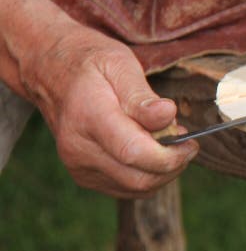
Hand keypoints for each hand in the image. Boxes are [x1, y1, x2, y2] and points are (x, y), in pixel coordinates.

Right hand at [22, 24, 198, 197]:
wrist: (49, 71)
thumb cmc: (90, 62)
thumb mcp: (119, 63)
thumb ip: (142, 95)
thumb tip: (167, 114)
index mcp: (89, 117)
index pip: (135, 152)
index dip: (170, 155)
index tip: (190, 140)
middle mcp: (79, 147)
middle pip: (138, 177)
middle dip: (173, 165)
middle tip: (187, 142)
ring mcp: (78, 165)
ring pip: (135, 188)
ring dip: (163, 172)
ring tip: (171, 143)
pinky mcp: (83, 174)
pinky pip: (126, 188)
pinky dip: (148, 175)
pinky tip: (153, 152)